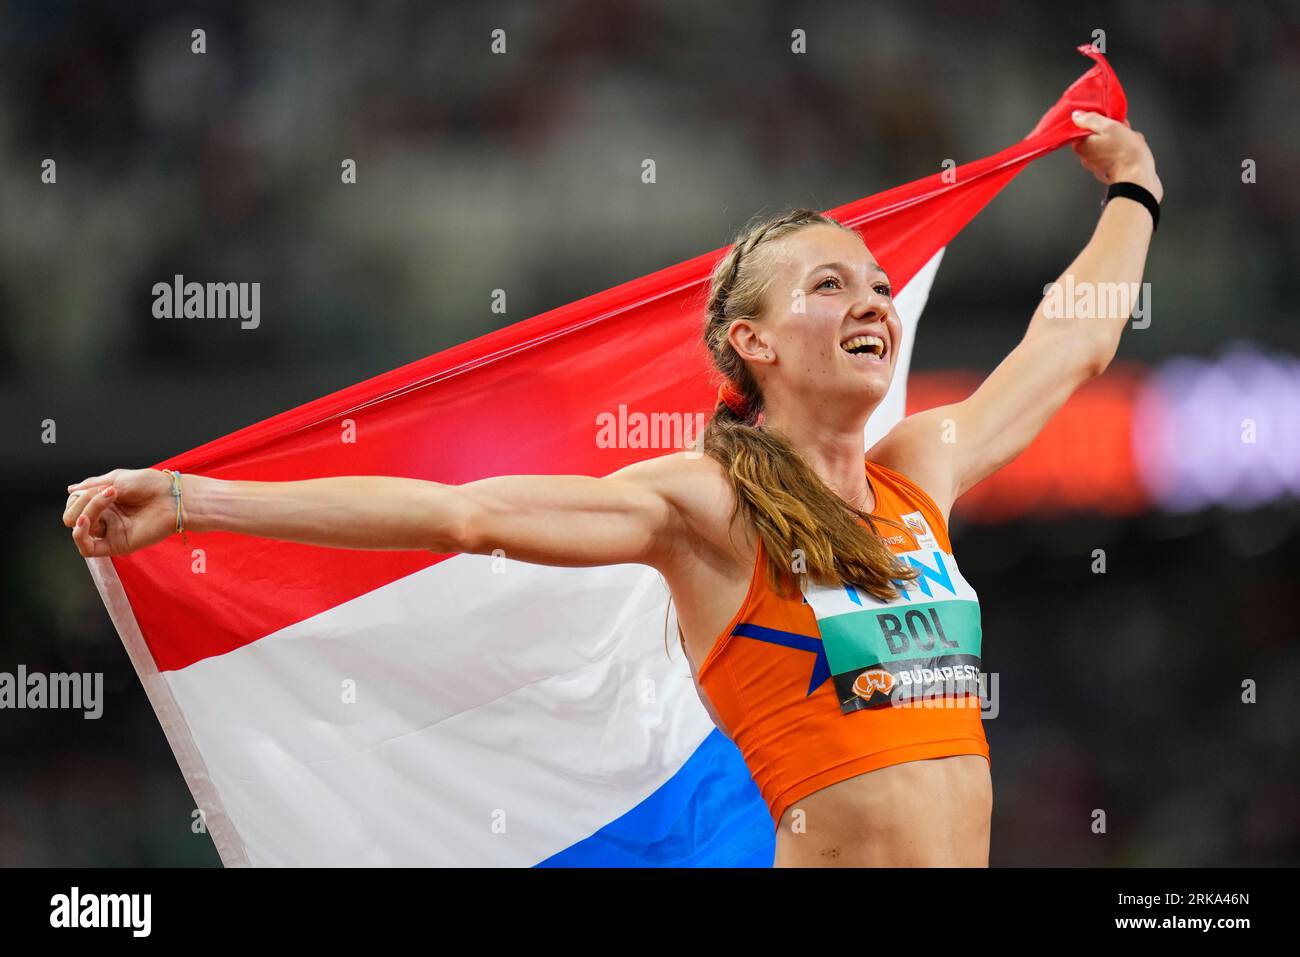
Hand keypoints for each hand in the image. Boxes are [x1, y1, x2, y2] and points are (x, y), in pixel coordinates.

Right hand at [63, 468, 177, 556]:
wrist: (172, 496)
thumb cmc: (151, 485)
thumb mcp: (116, 478)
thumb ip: (90, 485)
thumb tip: (70, 490)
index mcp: (104, 503)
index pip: (74, 504)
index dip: (79, 496)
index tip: (100, 486)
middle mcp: (105, 518)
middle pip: (73, 516)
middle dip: (82, 502)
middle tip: (104, 492)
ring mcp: (110, 532)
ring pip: (80, 528)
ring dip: (89, 509)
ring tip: (109, 496)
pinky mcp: (117, 545)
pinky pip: (88, 549)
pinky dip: (80, 534)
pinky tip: (84, 520)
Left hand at [1070, 110, 1162, 202]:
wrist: (1138, 179)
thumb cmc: (1125, 154)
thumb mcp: (1109, 127)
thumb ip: (1091, 119)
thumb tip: (1077, 116)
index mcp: (1082, 146)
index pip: (1086, 127)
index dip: (1100, 121)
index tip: (1110, 119)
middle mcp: (1087, 158)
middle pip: (1100, 135)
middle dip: (1114, 130)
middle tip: (1124, 129)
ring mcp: (1099, 165)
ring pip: (1111, 144)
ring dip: (1123, 139)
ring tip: (1132, 140)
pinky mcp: (1111, 171)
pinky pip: (1118, 155)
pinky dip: (1126, 150)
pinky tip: (1135, 149)